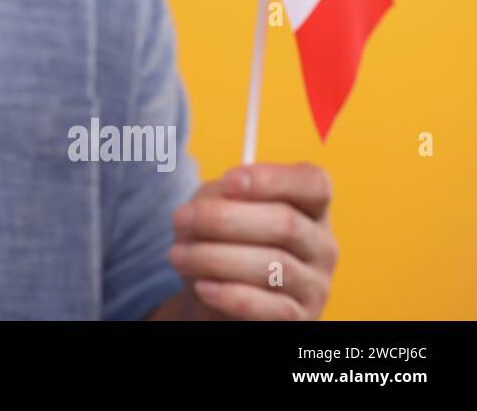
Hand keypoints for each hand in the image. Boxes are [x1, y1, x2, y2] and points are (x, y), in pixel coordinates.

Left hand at [163, 162, 338, 318]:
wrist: (217, 296)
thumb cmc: (221, 239)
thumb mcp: (217, 205)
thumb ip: (223, 195)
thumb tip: (226, 196)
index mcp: (309, 206)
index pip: (312, 183)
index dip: (272, 179)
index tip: (228, 181)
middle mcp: (321, 244)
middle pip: (286, 224)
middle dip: (224, 219)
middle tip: (180, 218)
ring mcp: (315, 284)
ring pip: (274, 266)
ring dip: (215, 258)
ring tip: (178, 255)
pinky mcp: (300, 318)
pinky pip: (272, 308)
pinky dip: (232, 295)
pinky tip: (202, 288)